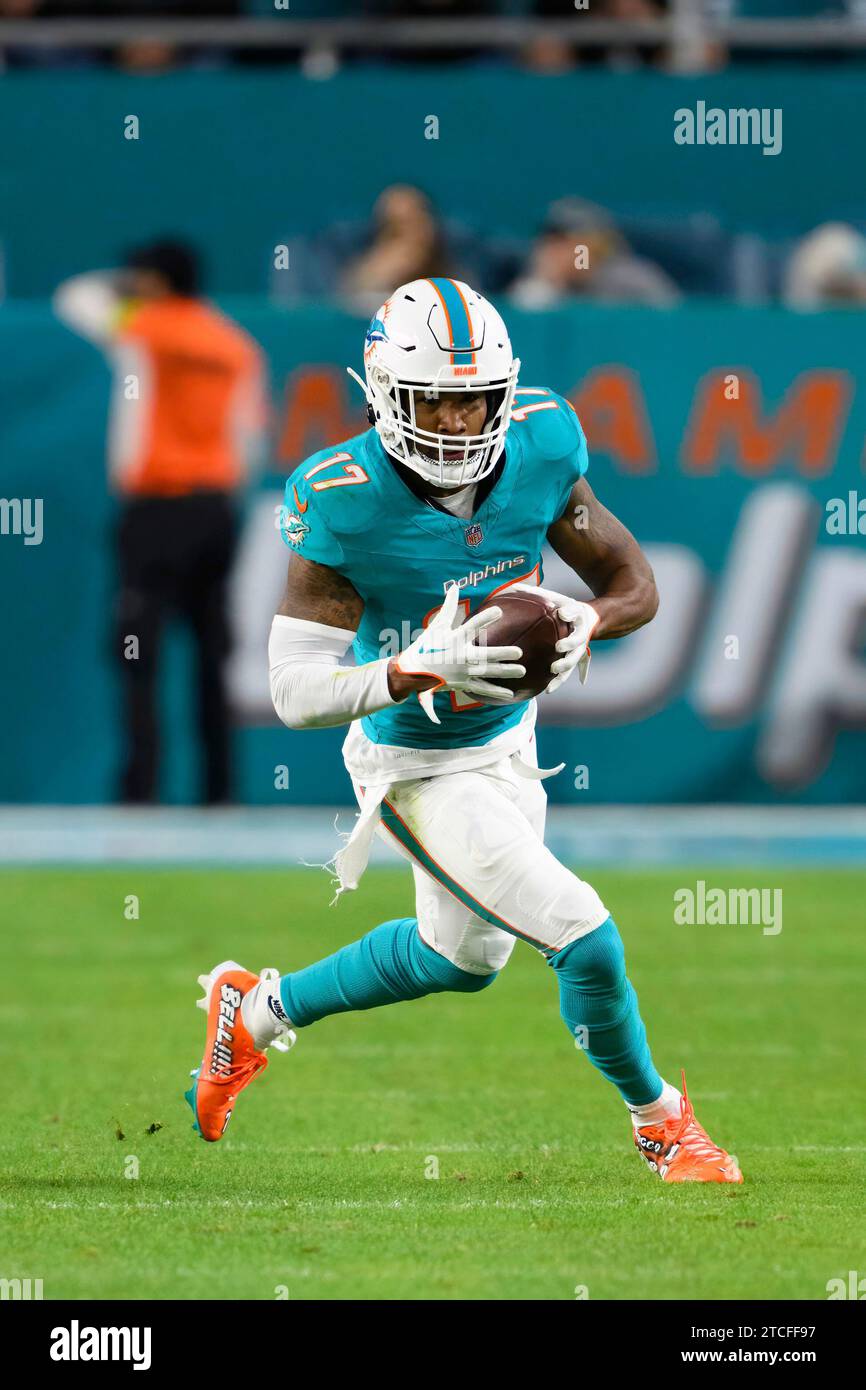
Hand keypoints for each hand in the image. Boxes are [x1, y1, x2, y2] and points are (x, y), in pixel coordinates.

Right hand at [392, 583, 524, 723]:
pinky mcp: (463, 683)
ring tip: (522, 671)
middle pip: (484, 655)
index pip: (471, 626)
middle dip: (502, 654)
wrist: (413, 672)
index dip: (485, 618)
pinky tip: (510, 694)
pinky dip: (495, 692)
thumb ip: (449, 607)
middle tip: (519, 652)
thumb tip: (455, 587)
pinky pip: (481, 688)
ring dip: (505, 672)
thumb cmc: (426, 645)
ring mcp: (462, 672)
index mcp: (454, 639)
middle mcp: (460, 656)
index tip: (499, 611)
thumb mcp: (437, 626)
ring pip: (487, 673)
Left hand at [509, 583, 599, 693]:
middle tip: (558, 650)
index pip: (574, 613)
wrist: (593, 620)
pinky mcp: (575, 659)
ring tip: (553, 674)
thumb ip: (538, 594)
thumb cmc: (568, 608)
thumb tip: (513, 586)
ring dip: (565, 669)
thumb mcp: (558, 598)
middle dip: (569, 647)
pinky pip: (568, 672)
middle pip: (577, 643)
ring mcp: (579, 649)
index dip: (569, 613)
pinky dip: (560, 681)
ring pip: (573, 661)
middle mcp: (580, 635)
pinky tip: (548, 690)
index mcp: (577, 618)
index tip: (562, 613)